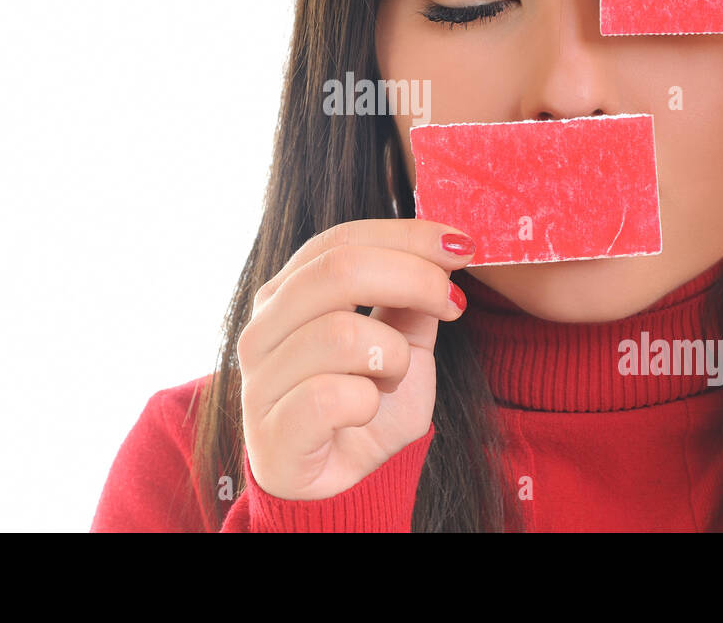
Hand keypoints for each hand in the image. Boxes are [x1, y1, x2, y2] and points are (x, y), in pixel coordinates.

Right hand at [237, 218, 473, 500]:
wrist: (338, 486)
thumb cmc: (362, 407)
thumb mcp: (401, 346)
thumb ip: (413, 302)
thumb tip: (446, 253)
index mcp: (288, 293)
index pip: (341, 239)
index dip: (405, 236)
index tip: (462, 246)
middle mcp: (263, 326)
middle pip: (338, 270)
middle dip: (413, 279)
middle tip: (454, 305)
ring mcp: (260, 378)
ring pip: (341, 333)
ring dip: (392, 355)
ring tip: (394, 376)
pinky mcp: (272, 430)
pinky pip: (332, 396)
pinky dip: (369, 402)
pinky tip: (367, 410)